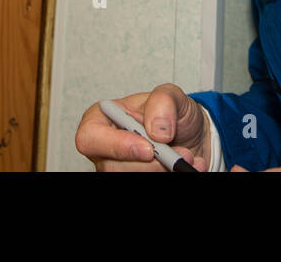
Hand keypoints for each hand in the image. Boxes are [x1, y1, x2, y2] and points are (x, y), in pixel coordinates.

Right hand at [76, 83, 210, 171]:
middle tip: (176, 155)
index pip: (89, 138)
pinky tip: (184, 167)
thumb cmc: (171, 113)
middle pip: (111, 168)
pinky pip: (147, 184)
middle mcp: (106, 148)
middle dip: (149, 165)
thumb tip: (156, 131)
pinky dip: (170, 175)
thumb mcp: (171, 94)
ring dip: (162, 171)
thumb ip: (162, 102)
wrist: (191, 135)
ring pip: (130, 178)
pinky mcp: (135, 177)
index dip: (116, 146)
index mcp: (102, 119)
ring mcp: (119, 167)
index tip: (148, 149)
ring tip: (185, 156)